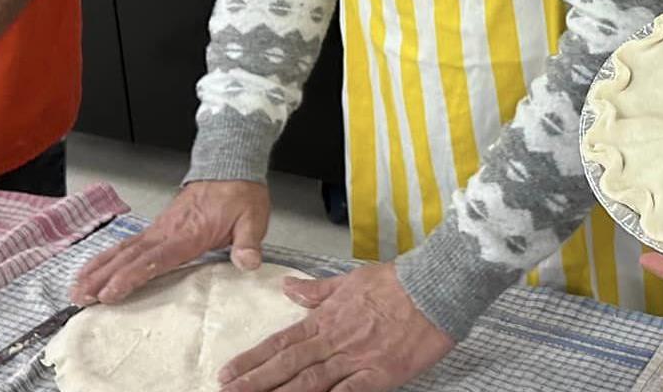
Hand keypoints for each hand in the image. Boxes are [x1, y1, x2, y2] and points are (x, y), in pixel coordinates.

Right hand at [70, 180, 270, 303]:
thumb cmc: (240, 194)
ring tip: (77, 288)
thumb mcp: (253, 218)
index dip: (131, 276)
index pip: (155, 259)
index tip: (111, 292)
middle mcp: (166, 232)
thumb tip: (248, 262)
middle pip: (129, 257)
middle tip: (80, 297)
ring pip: (122, 251)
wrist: (230, 166)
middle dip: (103, 278)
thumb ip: (248, 242)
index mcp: (188, 234)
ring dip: (98, 269)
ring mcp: (159, 229)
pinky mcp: (158, 228)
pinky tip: (95, 268)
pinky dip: (107, 257)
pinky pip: (128, 245)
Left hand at [220, 263, 453, 391]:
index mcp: (326, 319)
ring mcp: (355, 360)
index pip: (281, 342)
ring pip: (310, 382)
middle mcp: (334, 341)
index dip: (253, 359)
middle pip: (287, 365)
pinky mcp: (379, 375)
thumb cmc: (396, 282)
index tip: (228, 373)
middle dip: (255, 382)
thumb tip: (287, 287)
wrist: (435, 286)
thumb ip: (317, 291)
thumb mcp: (350, 280)